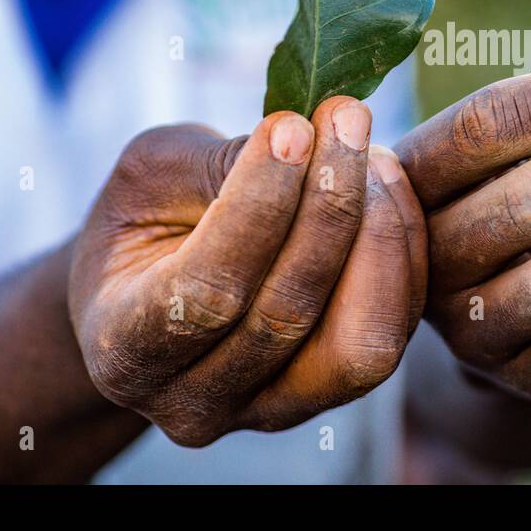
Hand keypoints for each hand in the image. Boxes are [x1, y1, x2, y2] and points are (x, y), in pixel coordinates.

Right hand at [68, 97, 426, 445]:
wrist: (150, 291)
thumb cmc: (143, 223)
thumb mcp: (147, 178)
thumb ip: (215, 167)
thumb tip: (308, 140)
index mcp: (126, 352)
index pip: (206, 293)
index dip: (258, 206)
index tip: (291, 124)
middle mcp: (196, 405)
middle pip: (288, 314)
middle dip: (329, 204)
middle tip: (346, 118)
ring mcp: (271, 413)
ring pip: (359, 344)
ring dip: (380, 235)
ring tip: (374, 155)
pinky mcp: (334, 395)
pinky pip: (391, 332)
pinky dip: (403, 255)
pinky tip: (388, 188)